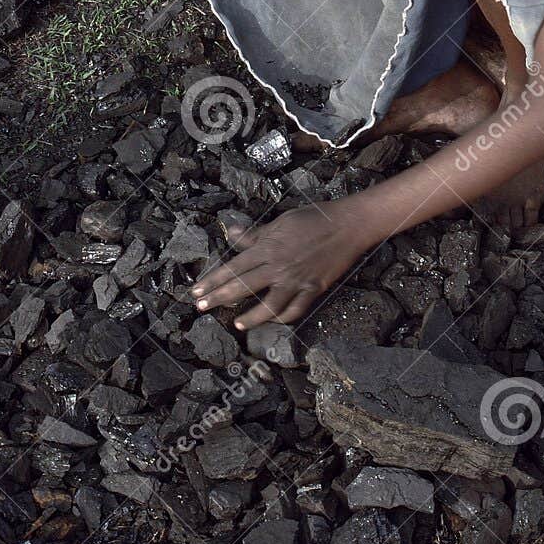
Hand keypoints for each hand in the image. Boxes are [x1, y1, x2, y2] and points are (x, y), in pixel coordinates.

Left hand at [190, 204, 360, 329]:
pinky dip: (282, 318)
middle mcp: (279, 267)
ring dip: (250, 318)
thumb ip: (255, 234)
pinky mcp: (313, 289)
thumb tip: (231, 232)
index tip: (196, 291)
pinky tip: (272, 320)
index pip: (233, 268)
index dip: (212, 281)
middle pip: (242, 287)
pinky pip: (295, 310)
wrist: (348, 225)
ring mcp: (296, 281)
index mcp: (268, 248)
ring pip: (268, 307)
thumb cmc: (314, 218)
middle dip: (218, 299)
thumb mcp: (281, 222)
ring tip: (237, 325)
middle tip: (201, 308)